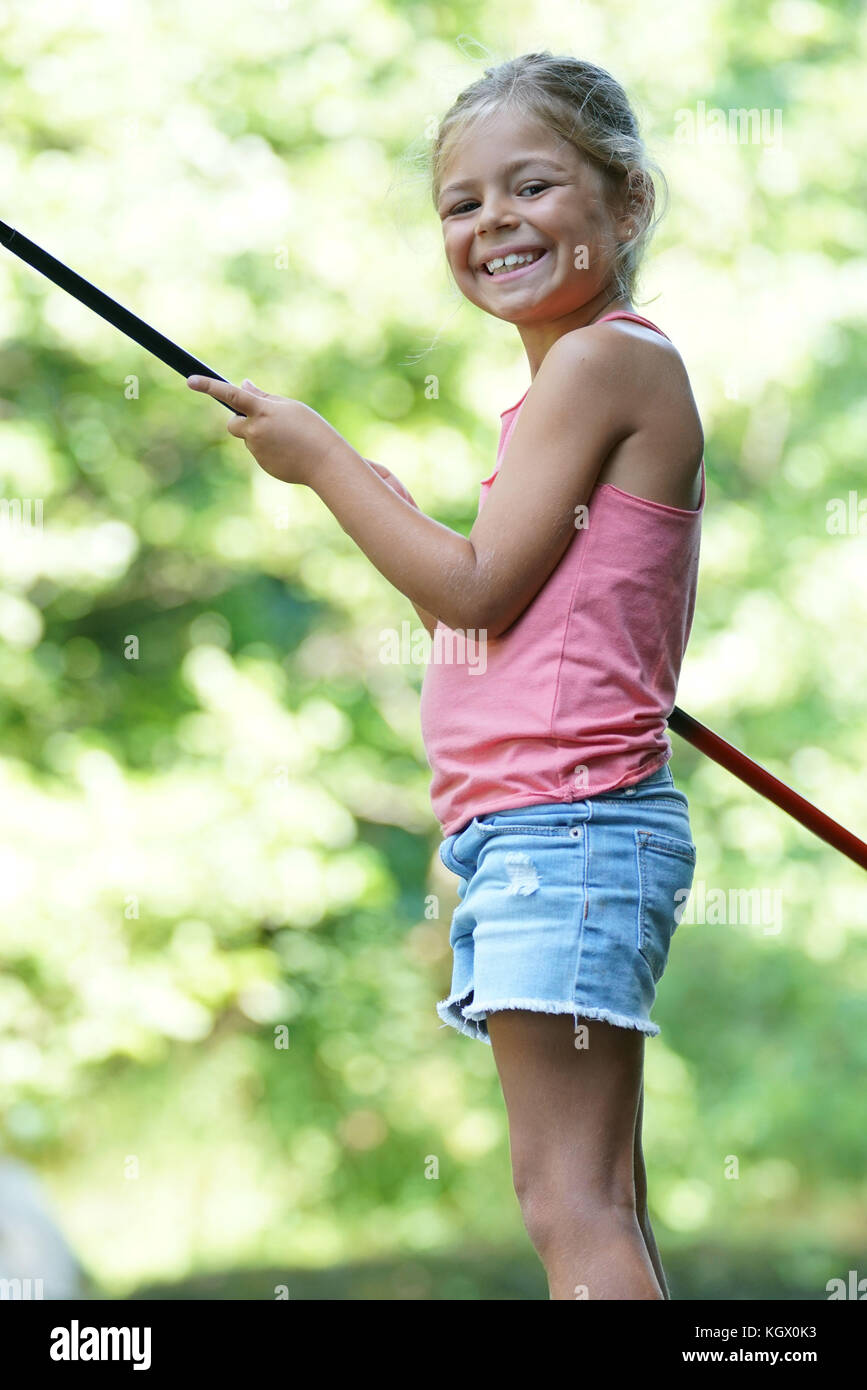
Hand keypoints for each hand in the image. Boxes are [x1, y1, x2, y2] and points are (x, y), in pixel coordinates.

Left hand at [185, 375, 349, 485]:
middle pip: (233, 424)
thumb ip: (263, 397)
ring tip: (288, 440)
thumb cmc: (312, 429)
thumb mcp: (289, 407)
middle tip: (264, 422)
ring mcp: (257, 450)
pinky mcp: (262, 465)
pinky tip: (289, 453)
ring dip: (261, 436)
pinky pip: (260, 453)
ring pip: (249, 439)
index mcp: (263, 411)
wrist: (326, 463)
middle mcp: (255, 431)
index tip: (190, 381)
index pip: (231, 395)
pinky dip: (270, 451)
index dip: (209, 387)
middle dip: (241, 422)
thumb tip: (243, 385)